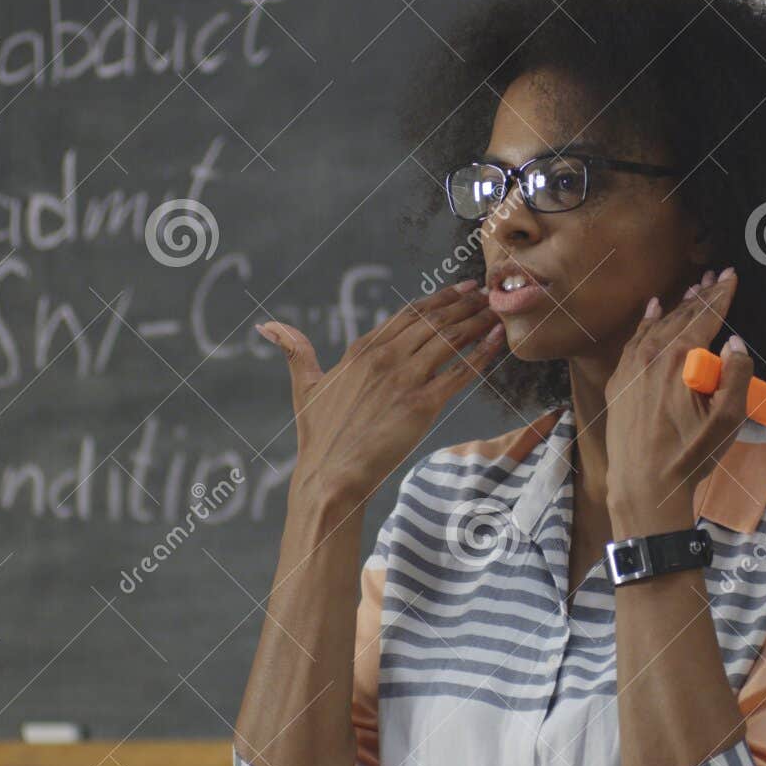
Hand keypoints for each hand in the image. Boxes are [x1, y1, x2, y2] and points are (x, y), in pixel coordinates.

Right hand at [257, 280, 505, 503]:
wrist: (331, 475)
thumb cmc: (319, 436)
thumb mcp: (304, 386)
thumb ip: (295, 351)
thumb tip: (268, 326)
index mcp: (362, 350)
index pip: (408, 314)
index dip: (439, 298)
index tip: (461, 289)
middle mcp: (384, 357)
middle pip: (434, 321)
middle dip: (465, 304)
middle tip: (489, 294)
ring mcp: (404, 379)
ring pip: (449, 340)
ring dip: (477, 323)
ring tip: (497, 312)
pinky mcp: (422, 404)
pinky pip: (460, 373)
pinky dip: (482, 355)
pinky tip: (498, 342)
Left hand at [604, 268, 752, 536]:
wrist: (643, 487)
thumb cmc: (689, 457)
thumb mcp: (727, 421)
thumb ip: (736, 377)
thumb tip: (736, 344)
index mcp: (680, 361)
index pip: (706, 317)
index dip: (721, 295)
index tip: (731, 275)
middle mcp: (652, 356)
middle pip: (682, 316)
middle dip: (702, 294)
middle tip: (716, 274)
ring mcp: (631, 368)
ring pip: (657, 326)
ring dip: (677, 306)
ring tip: (692, 287)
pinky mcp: (619, 383)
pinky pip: (633, 341)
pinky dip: (645, 322)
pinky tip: (652, 308)